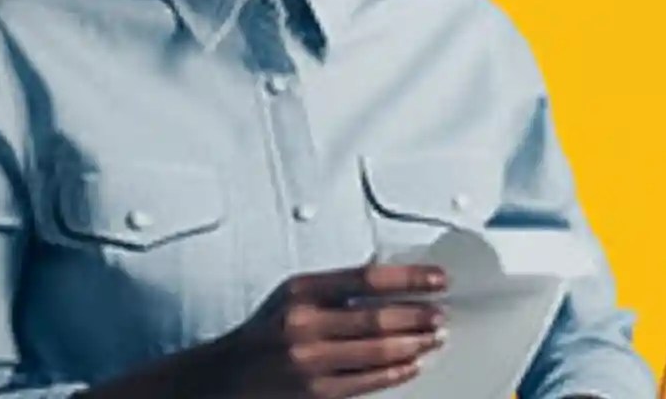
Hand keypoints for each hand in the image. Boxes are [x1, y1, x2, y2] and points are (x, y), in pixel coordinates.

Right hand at [211, 263, 449, 397]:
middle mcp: (304, 324)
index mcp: (301, 291)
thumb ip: (334, 289)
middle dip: (419, 316)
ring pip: (378, 351)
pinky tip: (411, 365)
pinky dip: (396, 372)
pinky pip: (368, 381)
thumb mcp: (291, 297)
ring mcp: (310, 361)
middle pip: (379, 317)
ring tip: (433, 339)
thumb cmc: (264, 334)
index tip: (438, 280)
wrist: (224, 378)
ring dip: (414, 345)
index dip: (410, 278)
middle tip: (441, 315)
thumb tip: (391, 285)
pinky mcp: (315, 393)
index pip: (368, 277)